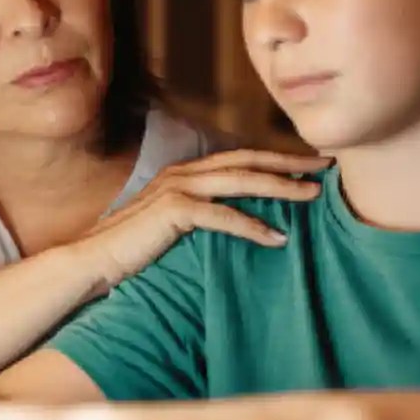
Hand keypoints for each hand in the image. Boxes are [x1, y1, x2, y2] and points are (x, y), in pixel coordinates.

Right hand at [78, 149, 330, 286]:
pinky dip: (252, 226)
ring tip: (312, 196)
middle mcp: (183, 172)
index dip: (276, 158)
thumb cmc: (131, 251)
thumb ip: (199, 217)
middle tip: (327, 166)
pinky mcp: (172, 210)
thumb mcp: (172, 227)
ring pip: (240, 181)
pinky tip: (277, 238)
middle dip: (289, 162)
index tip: (310, 164)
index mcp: (185, 173)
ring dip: (280, 187)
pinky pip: (222, 215)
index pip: (239, 158)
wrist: (92, 261)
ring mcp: (177, 188)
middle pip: (247, 160)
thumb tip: (234, 224)